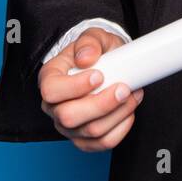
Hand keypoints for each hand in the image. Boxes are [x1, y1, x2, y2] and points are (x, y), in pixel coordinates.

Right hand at [38, 26, 143, 151]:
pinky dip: (120, 129)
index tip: (99, 75)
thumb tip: (86, 57)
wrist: (106, 65)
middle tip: (123, 88)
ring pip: (90, 132)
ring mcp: (67, 126)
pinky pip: (102, 143)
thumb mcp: (92, 37)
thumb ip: (89, 42)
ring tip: (132, 95)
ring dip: (117, 114)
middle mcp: (53, 106)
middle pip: (68, 117)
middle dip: (101, 104)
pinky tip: (128, 111)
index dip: (75, 86)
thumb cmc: (95, 52)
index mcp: (49, 79)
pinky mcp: (84, 139)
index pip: (51, 91)